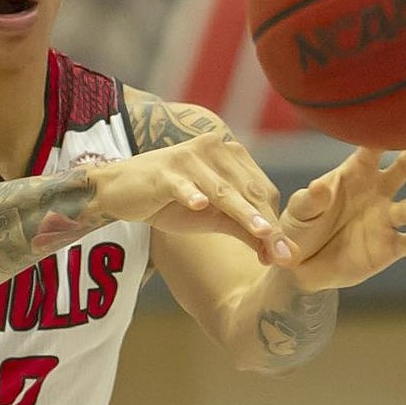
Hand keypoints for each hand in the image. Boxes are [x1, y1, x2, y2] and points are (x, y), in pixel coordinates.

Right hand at [90, 129, 296, 264]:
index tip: (285, 255)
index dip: (275, 222)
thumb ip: (244, 230)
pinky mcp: (163, 170)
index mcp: (231, 156)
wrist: (120, 192)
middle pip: (248, 190)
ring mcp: (189, 158)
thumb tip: (278, 255)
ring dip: (243, 212)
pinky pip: (182, 184)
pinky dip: (190, 193)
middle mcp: (215, 149)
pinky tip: (199, 204)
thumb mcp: (212, 217)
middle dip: (266, 224)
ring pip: (223, 190)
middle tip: (282, 255)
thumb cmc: (170, 202)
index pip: (261, 190)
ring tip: (263, 232)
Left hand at [276, 146, 405, 289]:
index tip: (395, 123)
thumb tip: (319, 187)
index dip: (384, 135)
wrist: (301, 267)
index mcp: (356, 173)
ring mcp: (386, 219)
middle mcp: (377, 191)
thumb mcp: (298, 212)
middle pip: (404, 168)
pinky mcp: (391, 247)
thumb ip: (309, 200)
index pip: (373, 148)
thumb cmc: (299, 228)